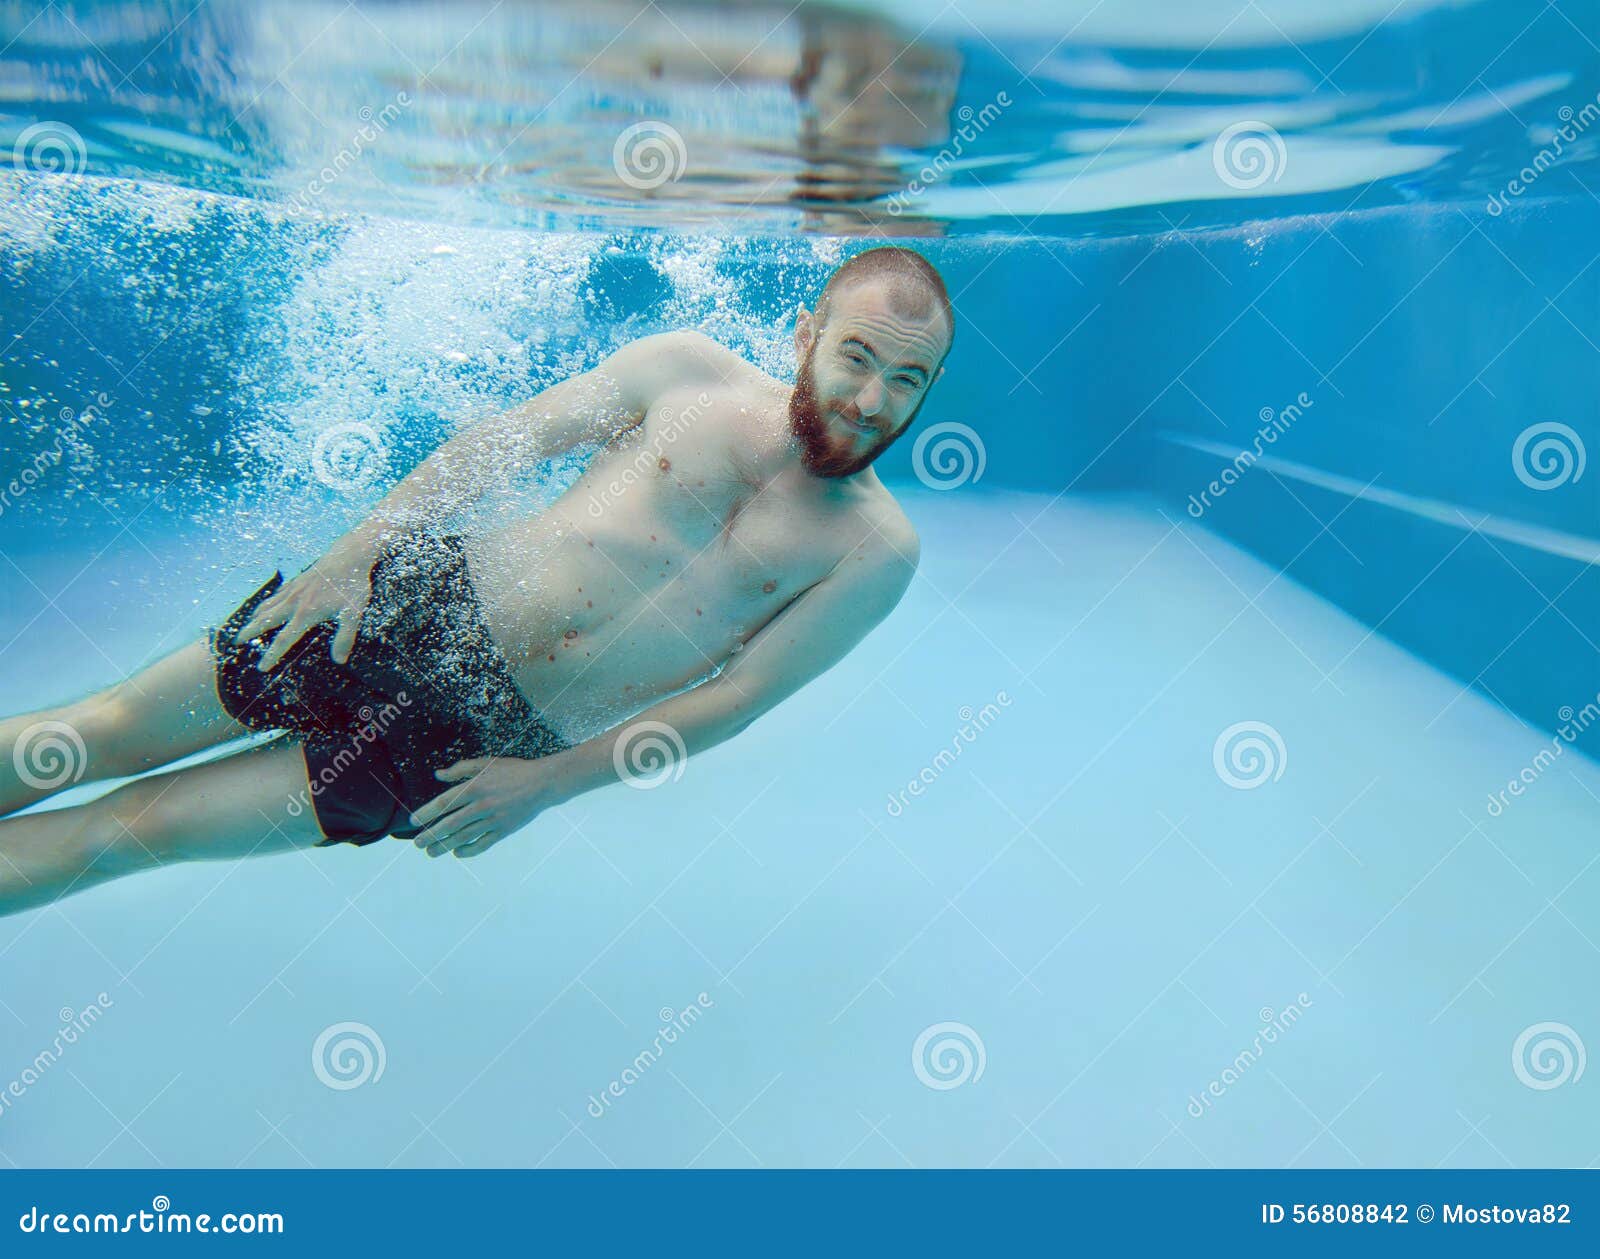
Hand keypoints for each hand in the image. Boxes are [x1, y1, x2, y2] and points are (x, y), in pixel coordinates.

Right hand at [232, 544, 374, 669]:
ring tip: (246, 627)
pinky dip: (265, 603)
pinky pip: (275, 595)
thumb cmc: (352, 585)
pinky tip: (265, 606)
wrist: (348, 556)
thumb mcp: (353, 614)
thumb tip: (339, 660)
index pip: (284, 640)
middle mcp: (294, 602)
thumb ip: (345, 638)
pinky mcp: (296, 581)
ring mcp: (293, 590)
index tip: (261, 667)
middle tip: (236, 642)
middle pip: (265, 620)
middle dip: (249, 632)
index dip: (272, 655)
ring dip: (254, 618)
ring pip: (267, 606)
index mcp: (306, 613)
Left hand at [407, 757, 556, 858]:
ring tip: (431, 852)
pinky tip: (457, 853)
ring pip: (463, 837)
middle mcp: (481, 805)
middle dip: (430, 835)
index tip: (413, 822)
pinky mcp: (504, 830)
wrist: (543, 783)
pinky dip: (468, 850)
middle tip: (417, 844)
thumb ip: (461, 768)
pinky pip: (482, 844)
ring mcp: (493, 820)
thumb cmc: (514, 770)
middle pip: (449, 824)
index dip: (426, 813)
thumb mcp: (487, 763)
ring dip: (444, 846)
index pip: (443, 803)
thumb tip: (439, 774)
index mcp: (474, 787)